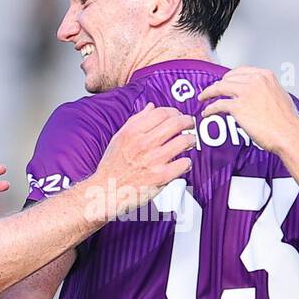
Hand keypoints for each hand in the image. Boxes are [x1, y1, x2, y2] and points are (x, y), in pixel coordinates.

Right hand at [85, 104, 194, 218]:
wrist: (108, 191)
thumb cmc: (113, 166)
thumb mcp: (119, 138)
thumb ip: (136, 121)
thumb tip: (151, 107)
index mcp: (133, 132)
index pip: (161, 113)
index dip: (174, 111)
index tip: (178, 115)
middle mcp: (144, 144)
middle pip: (175, 123)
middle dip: (188, 121)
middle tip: (190, 125)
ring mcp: (154, 160)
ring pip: (184, 141)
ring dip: (191, 140)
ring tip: (190, 142)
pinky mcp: (161, 177)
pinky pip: (184, 163)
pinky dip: (187, 162)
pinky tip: (183, 163)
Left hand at [198, 66, 298, 153]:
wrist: (290, 135)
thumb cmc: (287, 122)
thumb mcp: (279, 96)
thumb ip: (266, 91)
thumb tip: (257, 96)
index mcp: (266, 76)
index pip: (241, 71)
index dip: (229, 77)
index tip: (224, 82)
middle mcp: (255, 80)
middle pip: (228, 78)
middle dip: (218, 85)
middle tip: (211, 91)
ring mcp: (245, 92)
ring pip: (219, 88)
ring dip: (208, 93)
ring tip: (203, 98)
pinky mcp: (238, 107)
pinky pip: (218, 105)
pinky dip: (209, 108)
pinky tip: (207, 113)